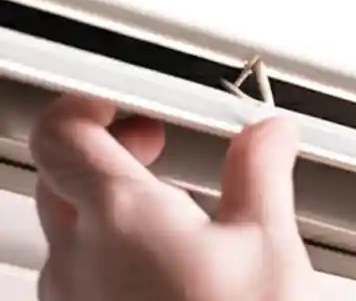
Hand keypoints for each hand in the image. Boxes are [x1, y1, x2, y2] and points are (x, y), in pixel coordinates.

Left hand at [29, 95, 315, 300]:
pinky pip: (81, 280)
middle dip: (106, 152)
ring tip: (177, 216)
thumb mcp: (269, 243)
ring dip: (110, 210)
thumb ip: (261, 171)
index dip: (87, 104)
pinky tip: (171, 273)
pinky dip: (114, 258)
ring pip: (69, 233)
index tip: (126, 102)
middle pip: (60, 179)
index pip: (61, 132)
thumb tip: (269, 134)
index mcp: (119, 217)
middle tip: (157, 148)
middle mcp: (76, 260)